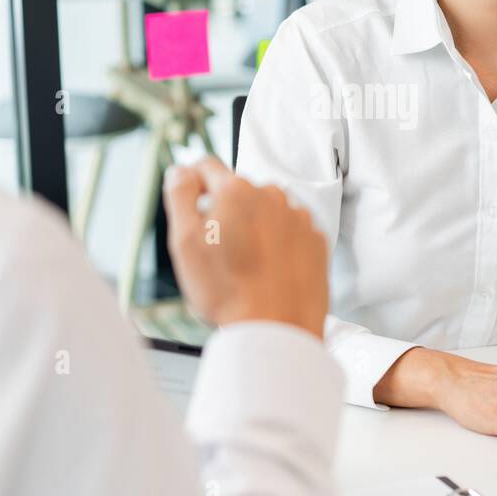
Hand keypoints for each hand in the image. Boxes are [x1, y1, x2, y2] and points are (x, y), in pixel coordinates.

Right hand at [162, 158, 328, 338]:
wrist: (276, 328)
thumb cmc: (227, 290)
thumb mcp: (185, 242)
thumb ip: (180, 196)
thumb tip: (181, 171)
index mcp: (236, 190)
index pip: (207, 167)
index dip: (193, 183)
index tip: (191, 203)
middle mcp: (272, 195)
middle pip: (239, 191)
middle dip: (226, 212)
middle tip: (218, 252)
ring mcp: (298, 217)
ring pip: (266, 211)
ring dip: (254, 227)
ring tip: (246, 265)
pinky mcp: (316, 240)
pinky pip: (291, 232)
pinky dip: (280, 244)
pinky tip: (269, 270)